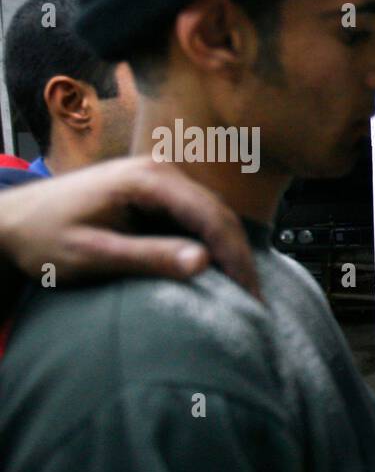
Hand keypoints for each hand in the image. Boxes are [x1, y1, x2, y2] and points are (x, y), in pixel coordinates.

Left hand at [0, 156, 258, 297]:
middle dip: (239, 257)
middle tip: (253, 300)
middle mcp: (161, 171)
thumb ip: (148, 256)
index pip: (210, 217)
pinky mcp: (158, 195)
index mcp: (148, 179)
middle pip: (219, 214)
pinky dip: (214, 245)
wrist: (12, 222)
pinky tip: (220, 271)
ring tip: (242, 290)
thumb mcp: (93, 254)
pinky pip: (198, 218)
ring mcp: (161, 180)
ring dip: (230, 252)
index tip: (247, 294)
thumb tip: (203, 261)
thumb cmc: (43, 237)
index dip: (234, 257)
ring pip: (214, 216)